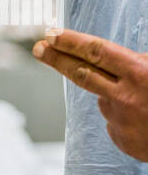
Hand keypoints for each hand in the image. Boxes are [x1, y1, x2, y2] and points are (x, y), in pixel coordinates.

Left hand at [33, 28, 147, 161]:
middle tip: (38, 48)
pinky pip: (115, 122)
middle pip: (82, 73)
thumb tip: (107, 56)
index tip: (50, 33)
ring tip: (143, 103)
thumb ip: (139, 63)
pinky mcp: (123, 141)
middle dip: (56, 59)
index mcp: (139, 74)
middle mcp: (126, 97)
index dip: (71, 41)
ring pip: (104, 99)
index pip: (96, 52)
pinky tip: (145, 121)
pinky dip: (124, 117)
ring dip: (114, 95)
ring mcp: (122, 121)